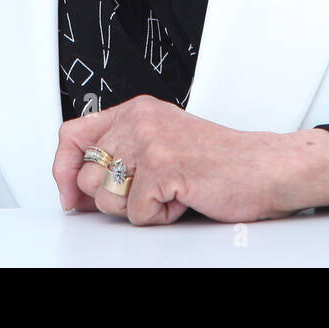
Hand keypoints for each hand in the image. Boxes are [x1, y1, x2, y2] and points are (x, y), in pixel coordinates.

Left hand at [52, 96, 328, 224]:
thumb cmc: (221, 160)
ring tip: (168, 193)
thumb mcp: (163, 140)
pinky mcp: (162, 167)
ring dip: (137, 207)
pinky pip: (136, 213)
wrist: (265, 167)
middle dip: (112, 197)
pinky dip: (160, 217)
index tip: (69, 192)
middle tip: (148, 193)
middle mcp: (139, 120)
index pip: (73, 133)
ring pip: (107, 196)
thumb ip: (123, 151)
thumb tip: (80, 184)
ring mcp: (149, 142)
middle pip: (88, 174)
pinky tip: (182, 199)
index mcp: (136, 110)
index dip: (63, 168)